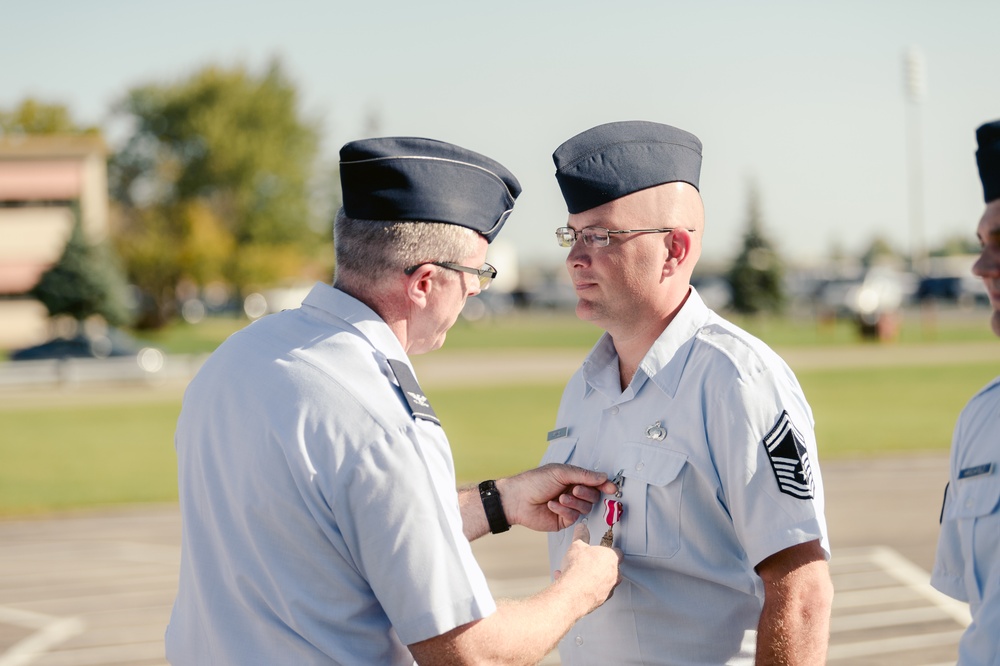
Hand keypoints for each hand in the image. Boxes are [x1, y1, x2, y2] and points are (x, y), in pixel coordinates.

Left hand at [498, 464, 617, 531]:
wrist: (517, 499)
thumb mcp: (560, 472)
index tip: (612, 488)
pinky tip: (552, 505)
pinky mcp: (563, 520)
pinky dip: (564, 510)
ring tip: (560, 497)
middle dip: (586, 493)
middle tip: (574, 490)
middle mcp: (572, 493)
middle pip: (593, 496)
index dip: (605, 485)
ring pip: (585, 507)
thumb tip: (603, 476)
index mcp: (572, 478)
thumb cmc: (534, 482)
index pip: (594, 482)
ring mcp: (568, 507)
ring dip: (573, 502)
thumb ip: (584, 475)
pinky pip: (573, 516)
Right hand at [553, 523, 621, 613]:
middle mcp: (614, 574)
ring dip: (590, 577)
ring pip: (602, 581)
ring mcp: (609, 589)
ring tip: (573, 574)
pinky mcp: (602, 600)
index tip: (601, 549)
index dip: (608, 550)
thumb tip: (581, 528)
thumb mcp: (576, 546)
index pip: (617, 552)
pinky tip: (571, 583)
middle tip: (585, 562)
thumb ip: (581, 535)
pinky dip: (586, 588)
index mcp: (612, 558)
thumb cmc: (578, 570)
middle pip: (610, 567)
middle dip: (598, 565)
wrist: (573, 593)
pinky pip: (595, 592)